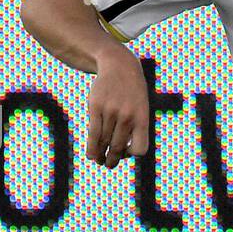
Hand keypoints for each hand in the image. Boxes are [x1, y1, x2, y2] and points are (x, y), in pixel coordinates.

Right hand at [86, 50, 150, 169]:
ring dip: (100, 155)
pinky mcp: (96, 106)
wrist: (119, 66)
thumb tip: (122, 154)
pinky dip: (91, 147)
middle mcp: (127, 116)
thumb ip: (135, 129)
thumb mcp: (141, 108)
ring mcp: (111, 111)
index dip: (132, 154)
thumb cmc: (132, 93)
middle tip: (109, 165)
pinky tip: (90, 155)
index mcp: (142, 118)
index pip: (140, 148)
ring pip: (104, 142)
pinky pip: (93, 133)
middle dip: (113, 160)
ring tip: (98, 160)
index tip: (126, 152)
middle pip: (118, 147)